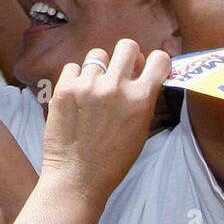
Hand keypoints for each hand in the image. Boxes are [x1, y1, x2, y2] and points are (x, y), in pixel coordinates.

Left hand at [40, 39, 170, 204]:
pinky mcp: (64, 88)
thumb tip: (144, 75)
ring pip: (97, 55)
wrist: (78, 178)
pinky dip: (75, 78)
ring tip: (93, 89)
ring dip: (98, 69)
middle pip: (127, 46)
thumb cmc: (113, 161)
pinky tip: (76, 98)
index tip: (148, 67)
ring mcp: (88, 85)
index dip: (155, 61)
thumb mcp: (141, 131)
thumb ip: (144, 100)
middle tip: (120, 72)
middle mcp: (116, 87)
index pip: (159, 59)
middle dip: (127, 57)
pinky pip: (73, 67)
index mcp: (141, 99)